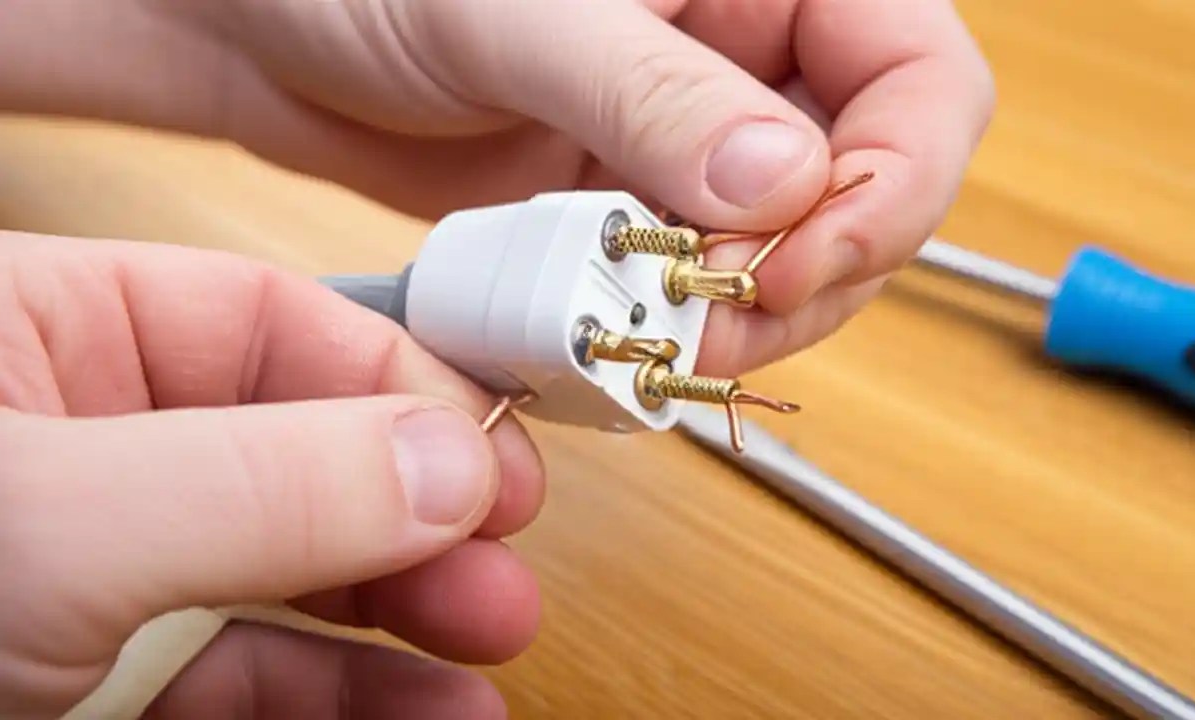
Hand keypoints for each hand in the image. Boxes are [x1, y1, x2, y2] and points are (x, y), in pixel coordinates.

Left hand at [0, 233, 544, 718]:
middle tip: (503, 547)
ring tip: (491, 628)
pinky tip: (419, 706)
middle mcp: (80, 445)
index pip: (260, 317)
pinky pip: (246, 671)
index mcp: (43, 335)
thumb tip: (446, 460)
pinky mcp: (100, 678)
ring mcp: (93, 568)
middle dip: (418, 503)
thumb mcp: (51, 520)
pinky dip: (342, 692)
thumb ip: (256, 481)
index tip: (483, 447)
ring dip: (404, 606)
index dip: (390, 376)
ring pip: (286, 569)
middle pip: (300, 449)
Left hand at [3, 0, 993, 376]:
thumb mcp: (519, 12)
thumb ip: (657, 94)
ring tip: (654, 341)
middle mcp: (754, 54)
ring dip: (745, 318)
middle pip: (875, 185)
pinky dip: (679, 327)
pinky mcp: (645, 204)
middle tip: (710, 326)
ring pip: (799, 253)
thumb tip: (783, 187)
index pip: (921, 78)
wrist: (273, 29)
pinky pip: (707, 282)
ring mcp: (701, 139)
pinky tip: (622, 336)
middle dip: (813, 273)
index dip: (892, 184)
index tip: (794, 261)